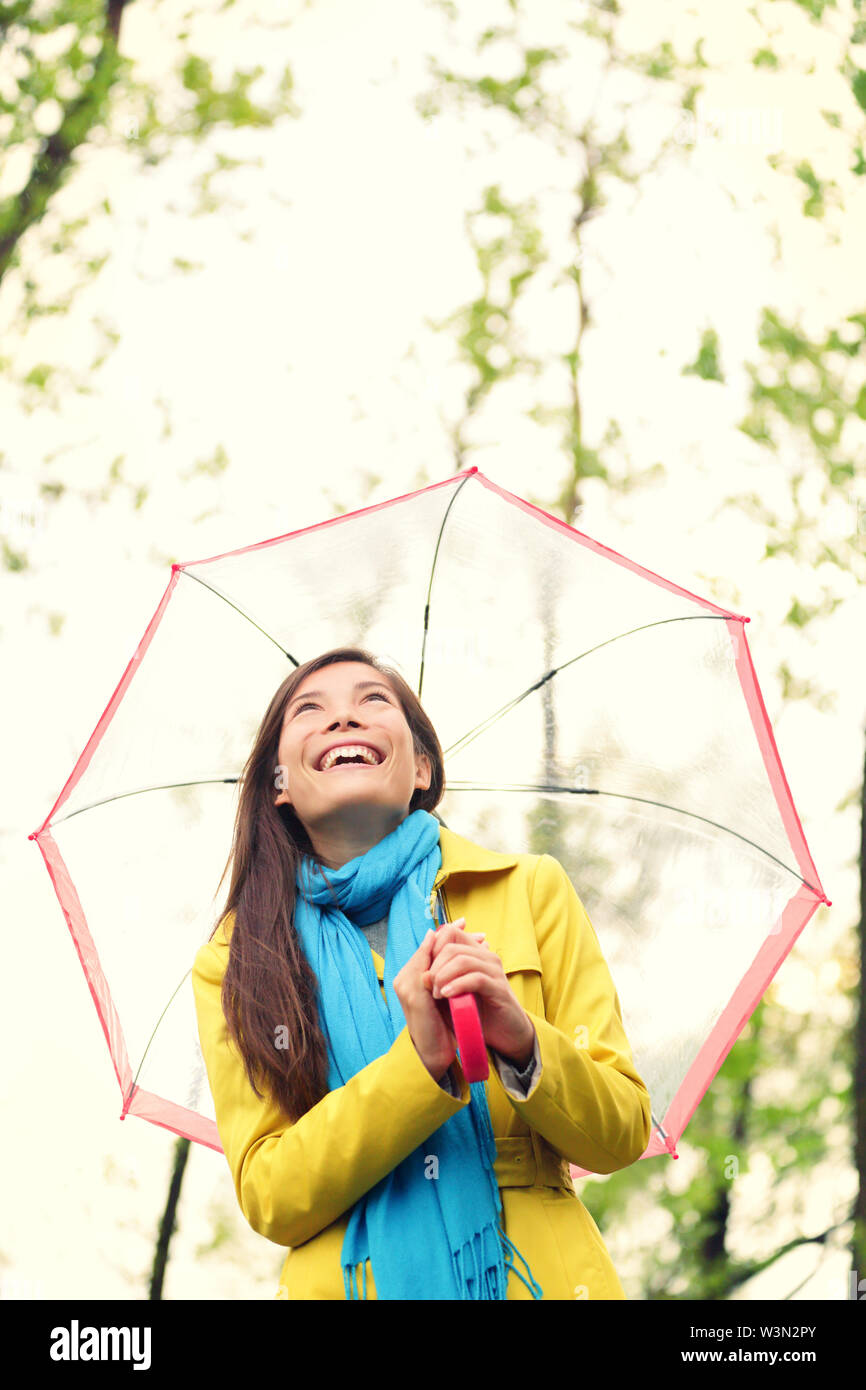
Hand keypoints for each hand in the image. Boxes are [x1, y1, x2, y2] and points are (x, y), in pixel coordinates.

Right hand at [393, 928, 457, 1081]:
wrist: (433, 1054)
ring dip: (449, 940)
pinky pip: (430, 967)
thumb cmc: (440, 1026)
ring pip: (428, 952)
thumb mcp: (443, 995)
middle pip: (427, 946)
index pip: (426, 948)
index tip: (463, 925)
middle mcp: (403, 978)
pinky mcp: (415, 994)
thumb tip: (459, 955)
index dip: (444, 935)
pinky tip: (461, 947)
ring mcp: (406, 985)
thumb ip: (445, 976)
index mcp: (410, 979)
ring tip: (469, 932)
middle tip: (467, 924)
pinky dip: (446, 956)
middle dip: (449, 934)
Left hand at [423, 920, 534, 1064]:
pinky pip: (475, 978)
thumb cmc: (476, 1013)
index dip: (432, 949)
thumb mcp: (451, 996)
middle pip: (452, 946)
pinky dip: (457, 985)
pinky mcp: (499, 988)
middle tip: (430, 987)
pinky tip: (447, 995)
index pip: (449, 933)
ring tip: (437, 994)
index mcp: (474, 954)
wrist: (504, 1035)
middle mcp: (486, 957)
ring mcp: (494, 971)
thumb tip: (423, 973)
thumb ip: (438, 983)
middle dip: (435, 966)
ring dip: (443, 976)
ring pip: (462, 959)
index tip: (425, 971)